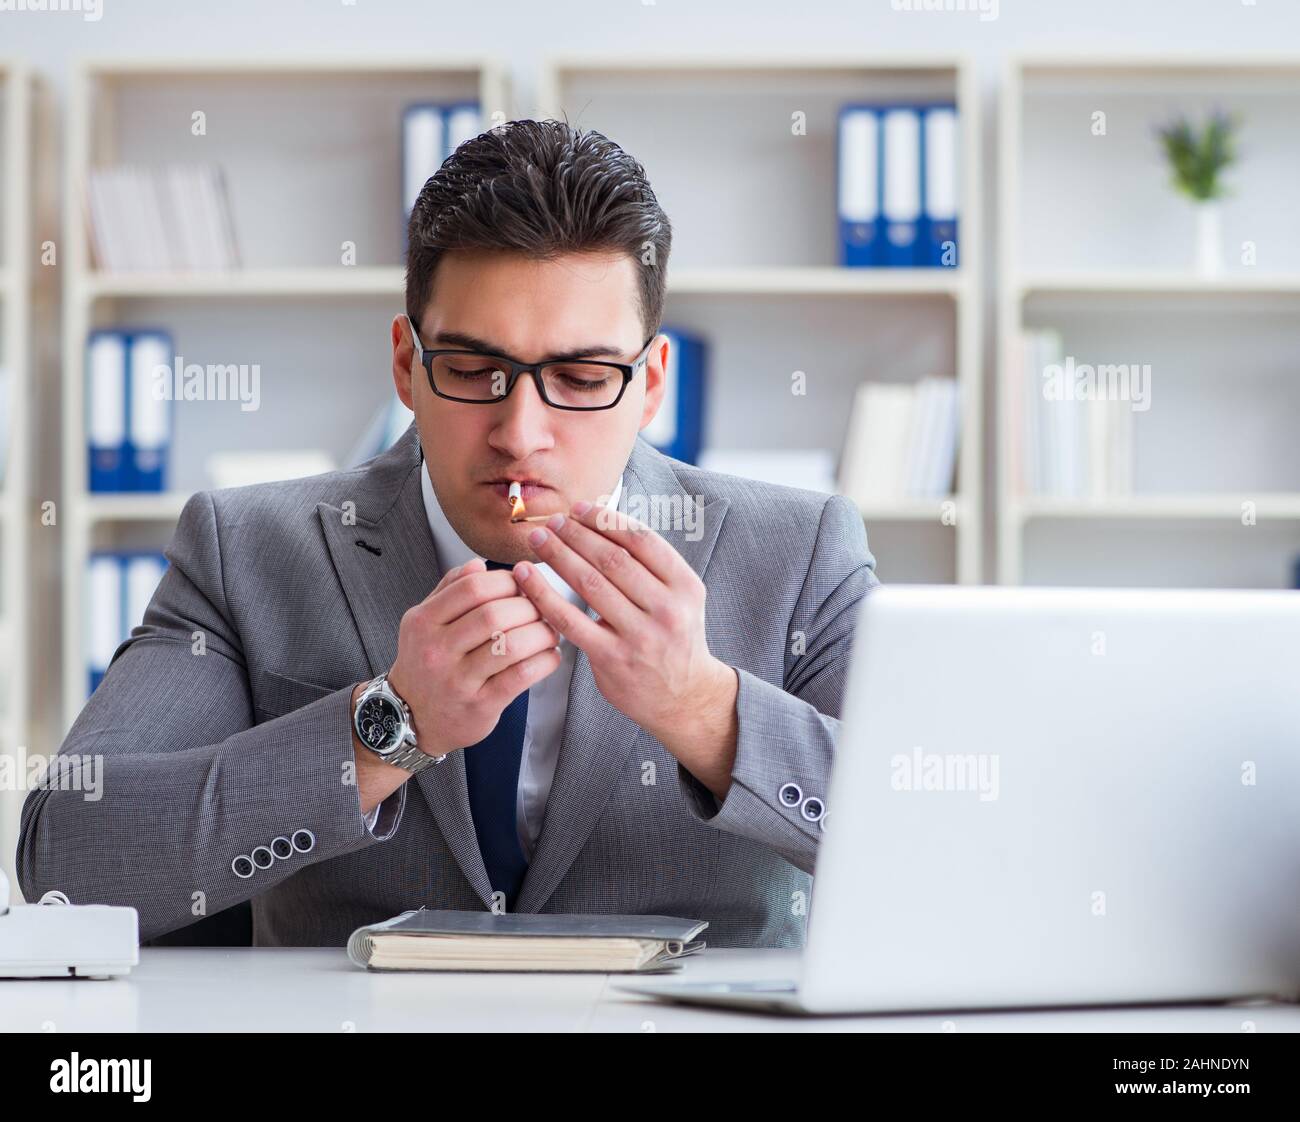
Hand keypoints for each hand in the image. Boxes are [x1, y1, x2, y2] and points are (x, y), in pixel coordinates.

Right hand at [387, 558, 561, 757]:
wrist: (411, 718)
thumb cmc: (426, 664)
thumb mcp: (425, 623)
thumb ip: (449, 590)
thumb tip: (479, 564)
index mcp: (423, 622)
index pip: (473, 588)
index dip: (507, 581)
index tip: (522, 585)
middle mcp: (436, 650)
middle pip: (494, 614)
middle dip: (528, 607)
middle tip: (542, 609)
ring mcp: (457, 681)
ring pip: (511, 645)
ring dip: (541, 633)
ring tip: (549, 631)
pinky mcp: (480, 705)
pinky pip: (521, 676)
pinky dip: (544, 661)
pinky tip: (550, 655)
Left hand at [510, 503, 733, 745]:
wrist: (684, 697)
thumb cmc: (674, 639)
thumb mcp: (680, 598)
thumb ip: (650, 567)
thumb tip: (604, 522)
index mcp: (685, 586)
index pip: (641, 540)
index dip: (606, 520)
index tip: (580, 509)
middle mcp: (667, 609)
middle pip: (612, 558)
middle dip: (576, 534)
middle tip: (553, 521)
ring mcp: (640, 636)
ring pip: (590, 584)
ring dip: (558, 555)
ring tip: (539, 540)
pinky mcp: (613, 658)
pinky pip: (570, 620)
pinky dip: (543, 594)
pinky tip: (526, 576)